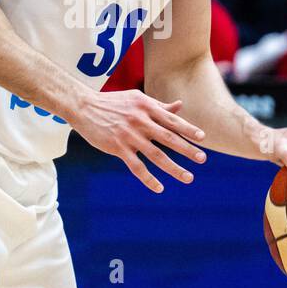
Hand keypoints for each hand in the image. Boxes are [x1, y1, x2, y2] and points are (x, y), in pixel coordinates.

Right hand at [72, 91, 206, 192]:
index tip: (202, 138)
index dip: (188, 129)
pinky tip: (160, 188)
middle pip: (168, 138)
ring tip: (188, 178)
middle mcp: (140, 121)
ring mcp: (129, 136)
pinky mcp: (118, 148)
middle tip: (202, 159)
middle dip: (187, 149)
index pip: (172, 120)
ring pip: (156, 155)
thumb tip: (180, 106)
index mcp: (147, 107)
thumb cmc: (112, 103)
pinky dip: (149, 179)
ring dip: (174, 168)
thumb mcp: (136, 99)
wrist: (84, 107)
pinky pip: (136, 167)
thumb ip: (158, 106)